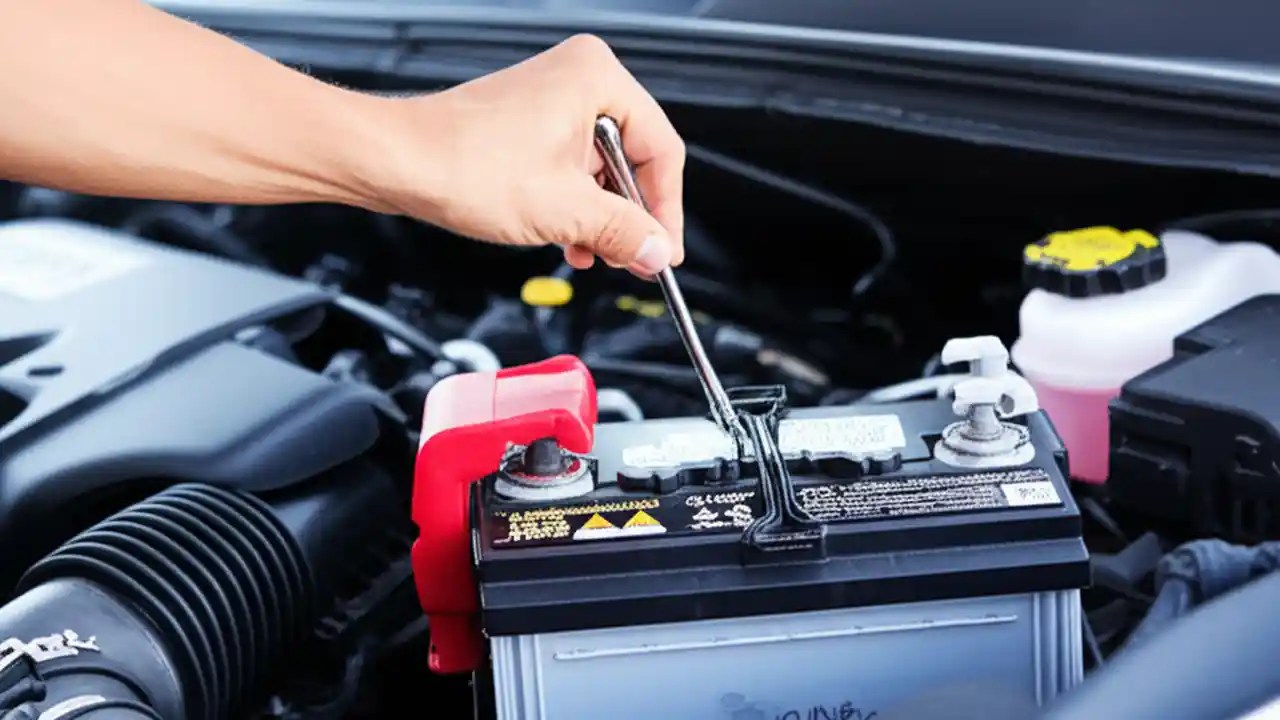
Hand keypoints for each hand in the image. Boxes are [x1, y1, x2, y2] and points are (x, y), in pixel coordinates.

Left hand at [375, 34, 684, 276]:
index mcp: (596, 78)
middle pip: (634, 160)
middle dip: (629, 217)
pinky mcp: (530, 126)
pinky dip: (575, 208)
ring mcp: (552, 102)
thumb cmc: (461, 162)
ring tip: (594, 253)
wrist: (396, 162)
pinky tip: (569, 241)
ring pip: (601, 171)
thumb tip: (656, 251)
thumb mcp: (562, 210)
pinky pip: (572, 170)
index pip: (661, 149)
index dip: (665, 210)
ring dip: (600, 219)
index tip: (663, 251)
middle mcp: (577, 80)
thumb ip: (622, 232)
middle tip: (633, 258)